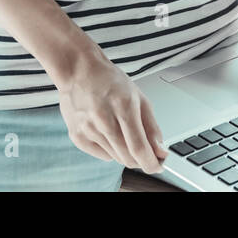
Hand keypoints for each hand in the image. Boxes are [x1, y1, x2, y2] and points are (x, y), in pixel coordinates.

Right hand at [57, 49, 167, 173]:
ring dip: (128, 155)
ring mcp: (88, 129)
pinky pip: (101, 155)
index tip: (159, 166)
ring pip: (115, 158)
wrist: (79, 71)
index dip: (151, 162)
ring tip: (129, 138)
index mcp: (124, 107)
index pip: (139, 147)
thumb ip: (151, 126)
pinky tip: (113, 137)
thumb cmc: (110, 81)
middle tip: (149, 155)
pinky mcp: (77, 136)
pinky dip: (112, 152)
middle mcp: (104, 120)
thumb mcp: (139, 97)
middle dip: (142, 160)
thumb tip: (160, 150)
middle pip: (127, 156)